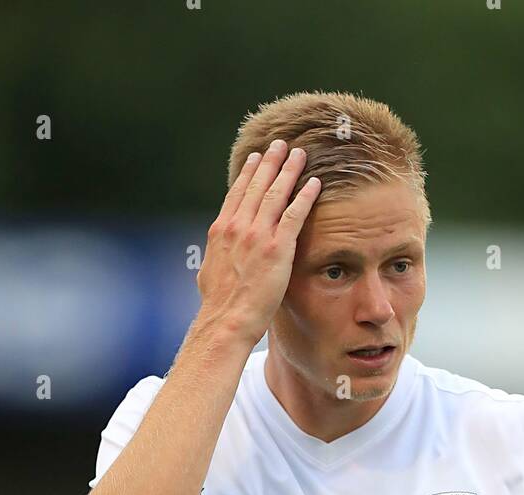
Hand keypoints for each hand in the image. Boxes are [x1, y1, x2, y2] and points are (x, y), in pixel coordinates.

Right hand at [196, 140, 320, 346]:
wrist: (226, 320)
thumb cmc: (218, 305)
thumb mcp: (209, 273)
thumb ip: (216, 258)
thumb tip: (211, 259)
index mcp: (220, 230)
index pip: (237, 193)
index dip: (249, 173)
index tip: (257, 158)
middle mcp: (237, 227)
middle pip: (257, 185)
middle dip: (271, 162)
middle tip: (281, 145)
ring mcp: (257, 236)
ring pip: (275, 193)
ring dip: (289, 171)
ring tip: (300, 155)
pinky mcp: (277, 248)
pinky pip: (294, 215)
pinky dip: (305, 196)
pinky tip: (314, 183)